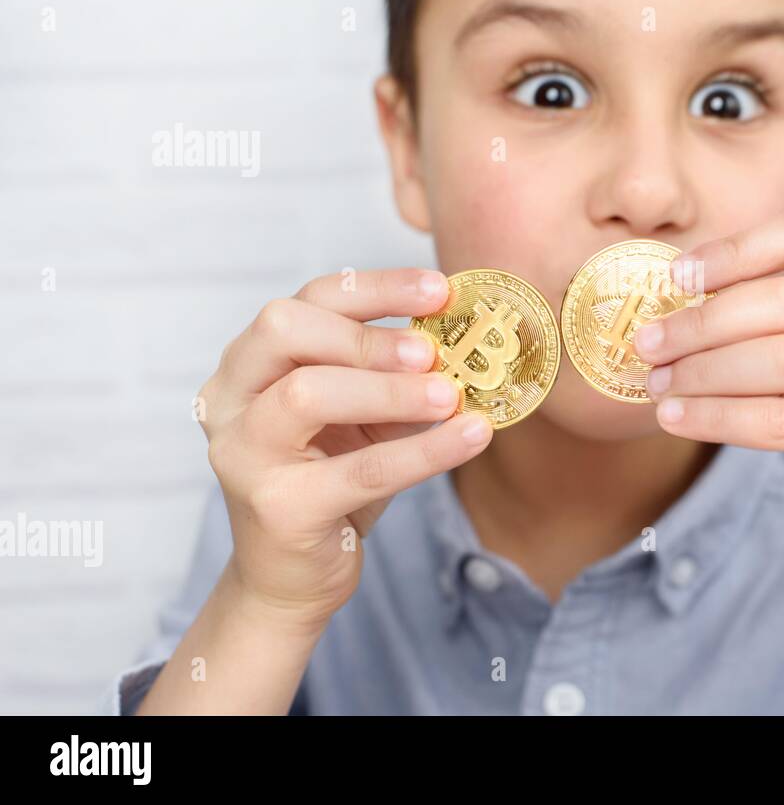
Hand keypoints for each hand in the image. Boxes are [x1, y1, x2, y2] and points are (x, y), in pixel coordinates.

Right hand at [195, 268, 492, 632]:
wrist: (292, 576)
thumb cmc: (330, 480)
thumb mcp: (363, 415)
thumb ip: (396, 374)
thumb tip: (467, 338)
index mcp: (249, 363)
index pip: (308, 300)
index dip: (376, 288)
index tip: (439, 290)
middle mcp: (230, 399)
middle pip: (285, 329)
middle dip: (367, 335)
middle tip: (431, 351)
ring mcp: (243, 453)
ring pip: (308, 394)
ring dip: (390, 390)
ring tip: (450, 395)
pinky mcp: (278, 508)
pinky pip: (360, 470)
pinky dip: (424, 451)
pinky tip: (471, 437)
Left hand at [633, 208, 783, 582]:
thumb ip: (779, 311)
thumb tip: (681, 291)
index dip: (734, 251)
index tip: (676, 279)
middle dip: (702, 324)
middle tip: (648, 344)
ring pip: (779, 362)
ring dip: (702, 373)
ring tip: (658, 384)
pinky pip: (782, 421)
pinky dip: (717, 417)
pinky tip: (676, 418)